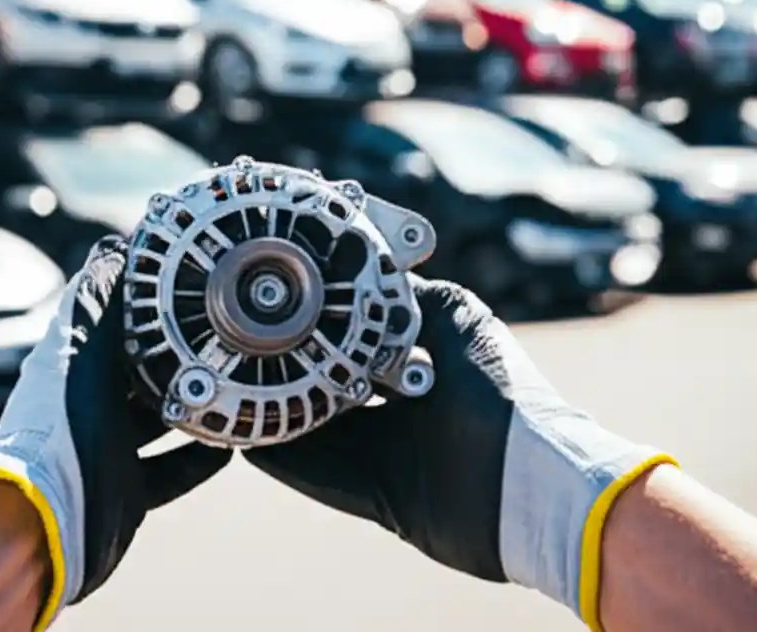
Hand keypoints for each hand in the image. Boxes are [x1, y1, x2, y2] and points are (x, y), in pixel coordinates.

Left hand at [0, 236, 231, 629]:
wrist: (46, 521)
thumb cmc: (59, 433)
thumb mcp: (83, 354)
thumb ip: (101, 304)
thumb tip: (115, 248)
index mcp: (72, 366)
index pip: (108, 321)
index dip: (139, 301)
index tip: (180, 286)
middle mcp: (87, 405)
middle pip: (137, 372)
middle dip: (173, 356)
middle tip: (219, 341)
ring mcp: (105, 449)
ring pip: (155, 420)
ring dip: (190, 408)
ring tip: (230, 391)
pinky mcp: (123, 489)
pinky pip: (168, 472)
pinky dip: (196, 461)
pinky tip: (227, 451)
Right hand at [244, 278, 673, 628]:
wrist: (531, 480)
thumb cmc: (498, 390)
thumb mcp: (452, 317)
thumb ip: (404, 291)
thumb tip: (362, 259)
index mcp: (419, 363)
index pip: (353, 338)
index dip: (315, 322)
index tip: (273, 301)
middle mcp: (400, 408)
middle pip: (325, 384)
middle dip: (285, 368)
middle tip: (234, 346)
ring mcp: (387, 454)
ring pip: (311, 429)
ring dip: (272, 410)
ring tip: (225, 386)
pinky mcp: (375, 496)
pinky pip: (312, 472)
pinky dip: (277, 455)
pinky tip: (239, 434)